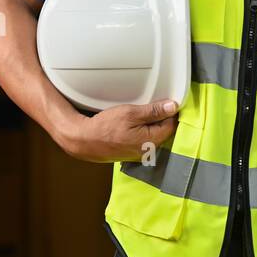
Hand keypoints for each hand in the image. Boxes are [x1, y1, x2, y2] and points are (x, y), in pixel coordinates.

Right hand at [63, 99, 179, 163]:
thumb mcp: (131, 113)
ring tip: (140, 115)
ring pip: (153, 135)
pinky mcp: (131, 154)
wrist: (83, 140)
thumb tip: (172, 106)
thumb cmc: (105, 127)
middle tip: (152, 106)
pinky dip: (142, 131)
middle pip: (163, 131)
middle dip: (161, 119)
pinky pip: (143, 140)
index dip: (170, 112)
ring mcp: (139, 154)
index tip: (166, 102)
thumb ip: (154, 111)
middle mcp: (148, 151)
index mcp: (151, 141)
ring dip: (151, 125)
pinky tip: (134, 125)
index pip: (171, 125)